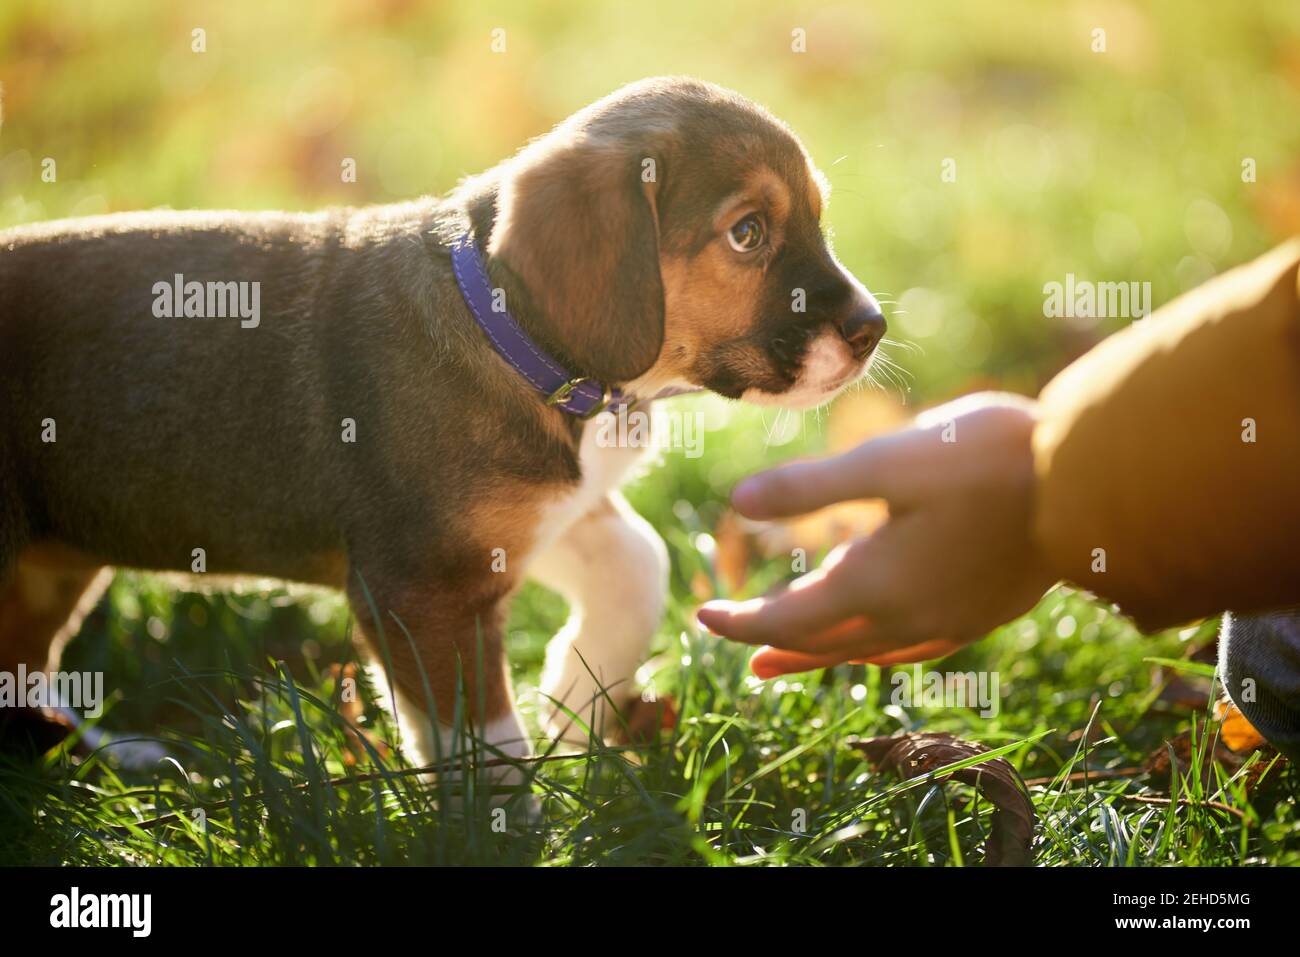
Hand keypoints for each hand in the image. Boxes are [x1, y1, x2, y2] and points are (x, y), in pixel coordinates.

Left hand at [696, 394, 1057, 677]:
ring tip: (780, 655)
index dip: (740, 620)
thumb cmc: (986, 459)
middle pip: (820, 643)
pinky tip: (873, 636)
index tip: (701, 614)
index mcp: (876, 585)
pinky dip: (872, 644)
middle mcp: (908, 619)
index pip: (786, 618)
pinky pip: (909, 645)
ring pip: (864, 650)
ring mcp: (949, 623)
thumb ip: (810, 486)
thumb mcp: (887, 460)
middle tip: (732, 641)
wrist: (1088, 483)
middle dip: (769, 639)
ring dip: (816, 650)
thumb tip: (737, 504)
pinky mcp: (982, 613)